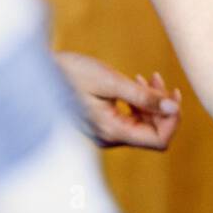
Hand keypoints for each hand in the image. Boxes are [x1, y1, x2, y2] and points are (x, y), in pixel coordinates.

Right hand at [54, 52, 180, 150]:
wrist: (40, 72)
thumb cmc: (72, 73)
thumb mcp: (111, 81)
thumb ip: (143, 97)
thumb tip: (173, 108)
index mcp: (112, 131)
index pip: (159, 141)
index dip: (172, 121)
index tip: (173, 95)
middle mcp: (110, 138)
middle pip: (154, 133)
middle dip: (163, 107)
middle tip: (159, 78)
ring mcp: (106, 132)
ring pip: (144, 125)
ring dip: (153, 101)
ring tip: (150, 76)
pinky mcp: (102, 123)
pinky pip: (131, 118)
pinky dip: (140, 101)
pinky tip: (137, 80)